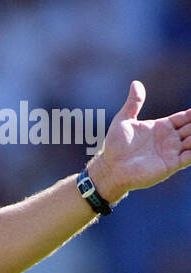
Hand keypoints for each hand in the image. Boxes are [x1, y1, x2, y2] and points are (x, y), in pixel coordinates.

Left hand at [89, 81, 190, 202]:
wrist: (111, 168)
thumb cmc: (115, 146)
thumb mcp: (123, 120)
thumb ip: (133, 103)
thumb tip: (135, 83)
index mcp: (162, 127)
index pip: (184, 118)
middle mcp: (169, 139)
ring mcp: (170, 153)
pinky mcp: (170, 165)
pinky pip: (189, 157)